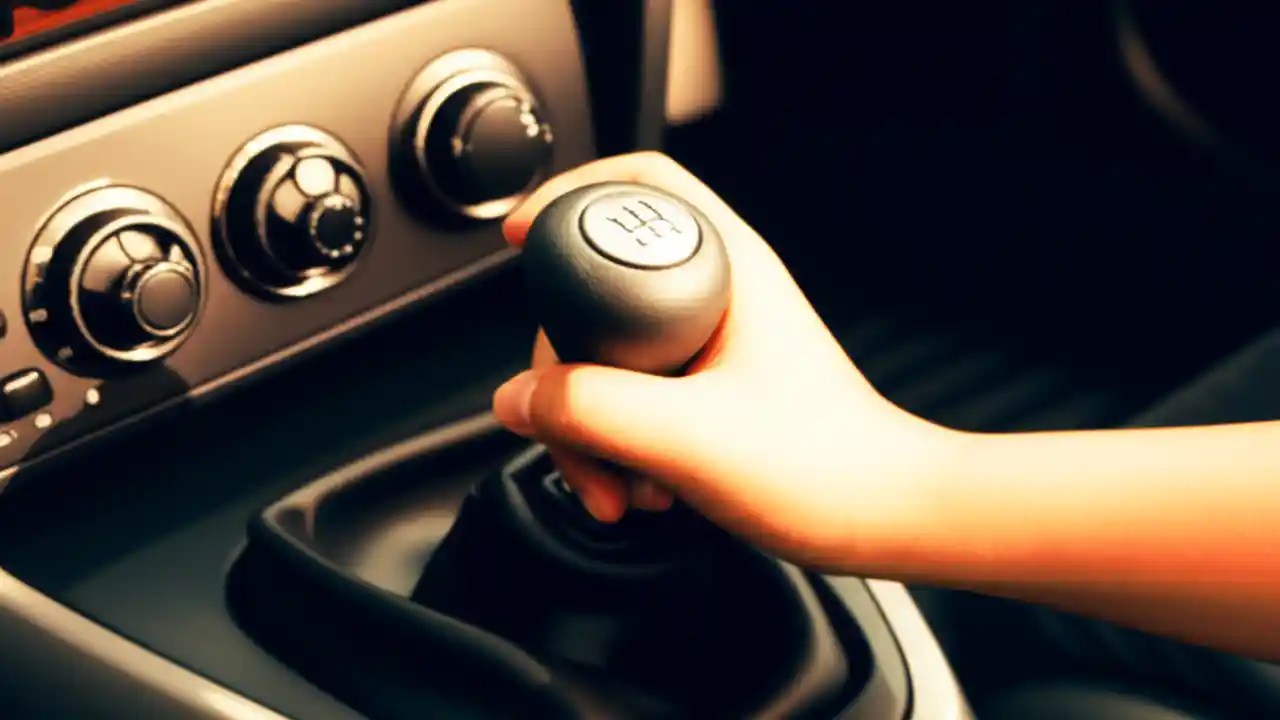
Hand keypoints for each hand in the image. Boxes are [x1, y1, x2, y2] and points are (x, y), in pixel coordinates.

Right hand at [492, 152, 954, 571]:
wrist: (878, 518)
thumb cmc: (825, 468)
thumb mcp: (690, 439)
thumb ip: (593, 411)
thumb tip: (518, 397)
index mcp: (727, 267)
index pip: (635, 187)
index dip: (566, 199)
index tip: (518, 239)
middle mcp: (714, 292)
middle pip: (595, 292)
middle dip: (566, 375)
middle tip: (573, 436)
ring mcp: (706, 342)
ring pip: (604, 355)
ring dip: (589, 427)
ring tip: (619, 485)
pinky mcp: (701, 389)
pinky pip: (626, 396)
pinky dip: (614, 443)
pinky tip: (636, 487)